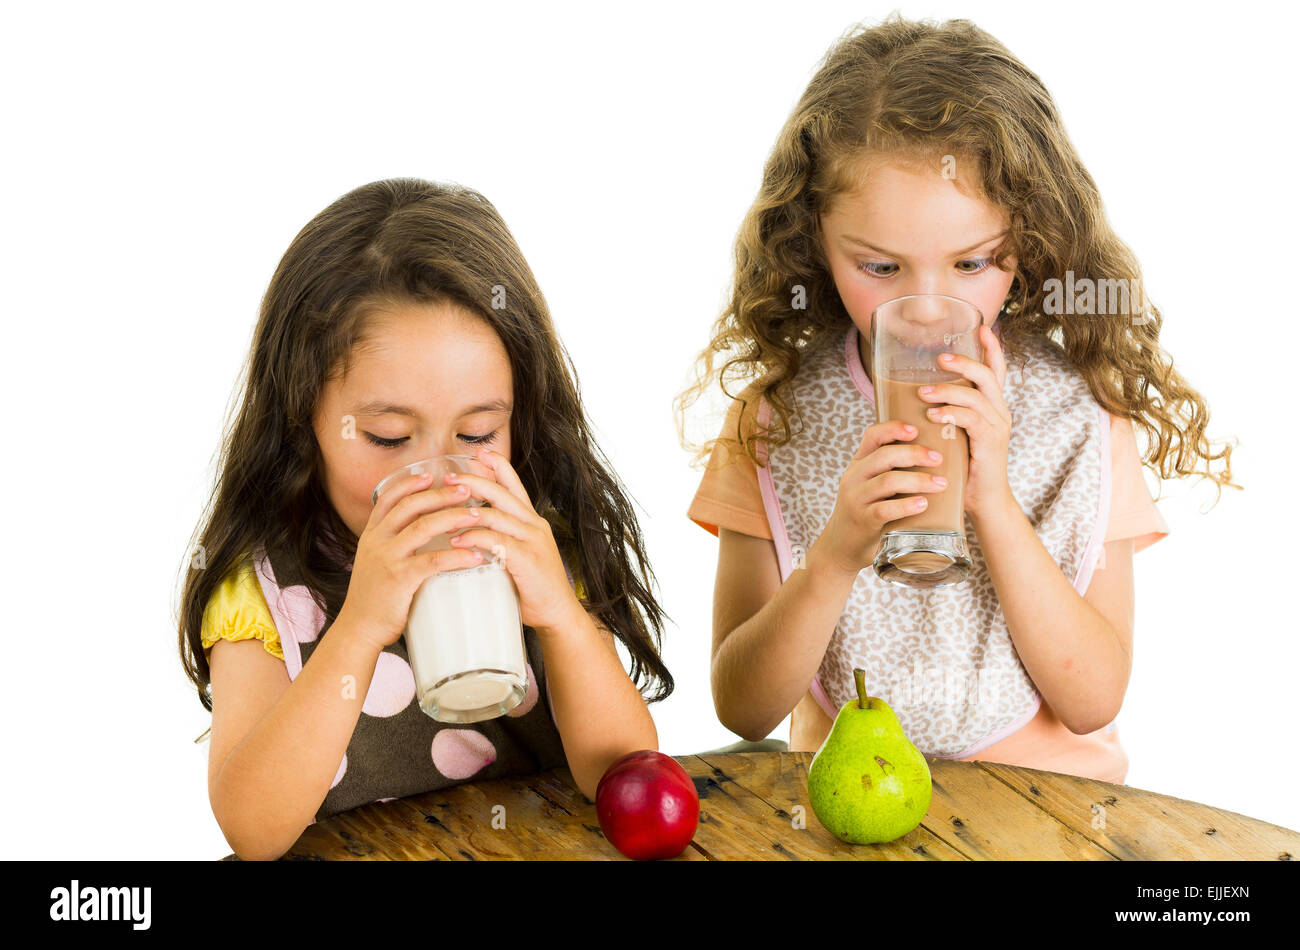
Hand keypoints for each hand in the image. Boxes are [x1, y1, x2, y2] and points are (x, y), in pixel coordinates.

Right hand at [339, 470, 488, 651]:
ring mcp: (387, 558)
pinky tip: (475, 556)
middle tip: (466, 489)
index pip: (388, 498)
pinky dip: (458, 555)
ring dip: (454, 517)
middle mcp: (377, 541)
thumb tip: (421, 531)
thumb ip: (393, 545)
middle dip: (441, 494)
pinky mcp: (400, 579)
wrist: (360, 629)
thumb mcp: (376, 562)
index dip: (410, 483)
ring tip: (478, 515)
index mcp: (371, 535)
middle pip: (410, 506)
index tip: (431, 474)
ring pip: (423, 527)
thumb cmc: (375, 598)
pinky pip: (433, 560)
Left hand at [443, 447, 584, 636]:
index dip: (498, 466)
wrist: (557, 613)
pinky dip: (475, 538)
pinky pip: (497, 541)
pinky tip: (457, 540)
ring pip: (497, 514)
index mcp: (532, 521)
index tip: (479, 453)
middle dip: (474, 481)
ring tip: (443, 513)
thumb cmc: (533, 586)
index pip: (515, 485)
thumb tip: (471, 531)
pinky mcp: (528, 559)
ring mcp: (533, 540)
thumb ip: (502, 539)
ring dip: (467, 511)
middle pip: (502, 493)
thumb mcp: (519, 554)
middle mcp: (534, 525)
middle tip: (449, 477)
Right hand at [813, 419, 950, 577]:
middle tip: (938, 459)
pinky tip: (923, 504)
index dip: (894, 429)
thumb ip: (889, 470)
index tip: (916, 429)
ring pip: (888, 481)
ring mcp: (856, 499)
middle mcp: (853, 477)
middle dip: (915, 454)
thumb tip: (933, 455)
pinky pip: (885, 509)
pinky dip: (907, 505)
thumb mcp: (869, 484)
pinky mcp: (863, 520)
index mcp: (858, 463)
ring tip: (941, 484)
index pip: (872, 435)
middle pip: (884, 456)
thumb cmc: (866, 511)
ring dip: (918, 480)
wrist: (842, 545)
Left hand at [918, 323, 1013, 520]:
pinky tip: (934, 415)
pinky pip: (972, 420)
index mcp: (992, 407)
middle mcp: (999, 413)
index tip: (982, 328)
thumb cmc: (964, 468)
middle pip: (987, 376)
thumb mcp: (954, 435)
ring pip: (976, 396)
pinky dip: (952, 413)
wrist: (983, 502)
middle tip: (939, 358)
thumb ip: (944, 414)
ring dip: (948, 390)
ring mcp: (997, 427)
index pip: (996, 371)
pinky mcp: (991, 443)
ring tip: (923, 392)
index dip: (992, 349)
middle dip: (964, 362)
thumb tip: (911, 397)